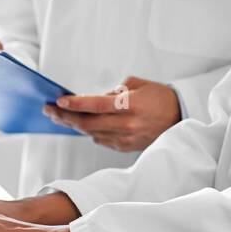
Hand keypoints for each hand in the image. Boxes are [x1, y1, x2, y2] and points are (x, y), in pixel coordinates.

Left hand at [43, 75, 180, 151]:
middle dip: (65, 117)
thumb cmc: (160, 97)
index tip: (59, 101)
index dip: (75, 104)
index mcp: (130, 105)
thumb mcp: (138, 84)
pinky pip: (102, 140)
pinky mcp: (126, 147)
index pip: (96, 105)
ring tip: (61, 117)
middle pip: (88, 124)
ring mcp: (126, 138)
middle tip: (50, 111)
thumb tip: (94, 99)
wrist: (180, 117)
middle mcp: (127, 124)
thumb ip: (115, 91)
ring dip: (74, 126)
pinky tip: (82, 125)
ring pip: (92, 134)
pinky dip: (90, 132)